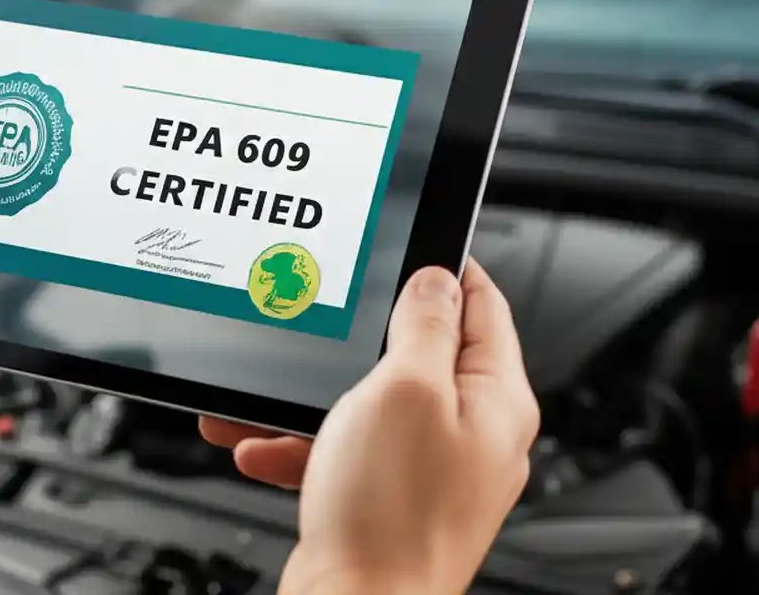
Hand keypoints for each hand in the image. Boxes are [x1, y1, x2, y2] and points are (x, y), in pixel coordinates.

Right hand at [200, 261, 538, 593]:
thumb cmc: (391, 515)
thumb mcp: (407, 389)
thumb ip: (426, 324)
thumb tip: (437, 278)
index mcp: (495, 400)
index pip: (483, 306)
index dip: (446, 266)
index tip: (410, 243)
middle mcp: (471, 435)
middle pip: (417, 355)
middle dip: (356, 340)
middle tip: (320, 323)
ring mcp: (429, 471)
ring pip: (366, 407)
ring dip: (312, 399)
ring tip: (263, 402)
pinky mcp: (387, 501)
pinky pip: (342, 453)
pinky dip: (301, 446)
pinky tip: (263, 449)